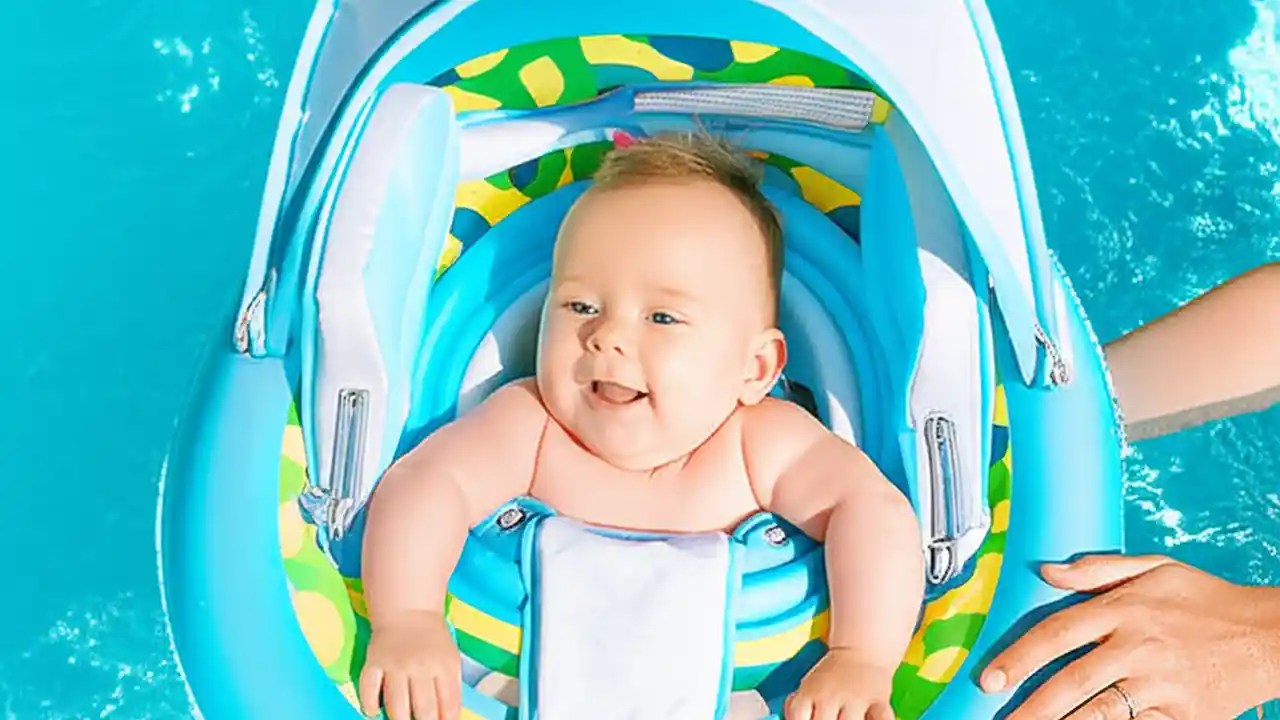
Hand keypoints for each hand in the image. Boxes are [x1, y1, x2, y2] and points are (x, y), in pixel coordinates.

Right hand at [358, 610, 461, 719]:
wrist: (409, 610)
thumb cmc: (433, 641)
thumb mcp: (451, 659)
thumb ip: (451, 688)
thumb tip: (448, 719)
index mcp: (444, 666)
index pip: (448, 703)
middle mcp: (420, 667)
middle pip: (424, 708)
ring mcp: (395, 665)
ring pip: (396, 703)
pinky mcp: (374, 662)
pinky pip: (368, 688)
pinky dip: (369, 704)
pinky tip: (373, 712)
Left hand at [785, 647, 894, 719]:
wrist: (861, 650)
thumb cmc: (831, 676)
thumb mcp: (808, 686)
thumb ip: (797, 707)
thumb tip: (789, 718)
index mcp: (811, 692)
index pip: (798, 717)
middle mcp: (832, 695)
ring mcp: (856, 698)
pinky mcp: (880, 700)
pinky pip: (883, 719)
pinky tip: (870, 719)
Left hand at [979, 554, 1279, 718]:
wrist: (1271, 636)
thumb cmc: (1207, 600)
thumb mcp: (1157, 568)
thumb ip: (1098, 570)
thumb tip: (1046, 571)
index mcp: (1125, 609)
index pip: (1058, 633)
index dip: (1019, 658)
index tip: (989, 678)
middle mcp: (1139, 646)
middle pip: (1072, 681)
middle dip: (1029, 706)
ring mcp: (1162, 684)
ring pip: (1100, 713)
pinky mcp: (1184, 715)